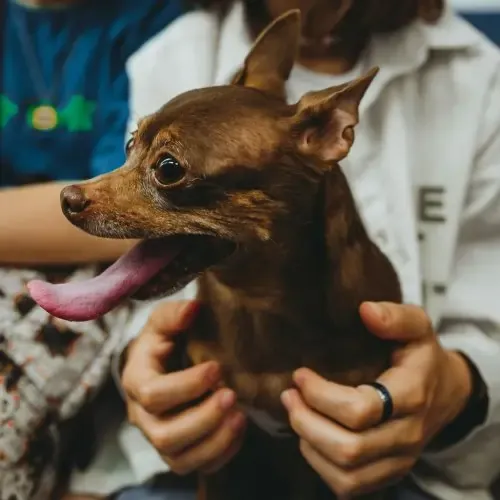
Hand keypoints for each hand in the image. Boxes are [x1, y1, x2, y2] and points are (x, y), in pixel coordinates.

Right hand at [121, 300, 246, 474]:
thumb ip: (174, 314)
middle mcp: (142, 417)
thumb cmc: (164, 339)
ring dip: (214, 441)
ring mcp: (159, 438)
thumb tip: (193, 308)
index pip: (155, 395)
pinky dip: (220, 454)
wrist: (161, 363)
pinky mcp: (177, 451)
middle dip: (203, 419)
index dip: (187, 386)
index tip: (216, 367)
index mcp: (137, 381)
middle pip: (165, 435)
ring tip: (241, 416)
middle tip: (232, 395)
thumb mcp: (163, 321)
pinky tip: (239, 430)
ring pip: (180, 459)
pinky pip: (196, 466)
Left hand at [281, 302, 472, 497]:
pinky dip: (319, 464)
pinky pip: (348, 486)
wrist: (445, 393)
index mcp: (412, 394)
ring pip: (346, 472)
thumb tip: (365, 310)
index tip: (300, 374)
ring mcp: (398, 459)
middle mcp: (406, 434)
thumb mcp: (417, 326)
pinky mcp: (387, 473)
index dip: (321, 394)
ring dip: (309, 443)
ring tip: (294, 412)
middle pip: (349, 447)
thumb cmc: (421, 356)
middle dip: (307, 421)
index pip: (361, 409)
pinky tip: (309, 437)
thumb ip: (395, 315)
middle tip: (288, 395)